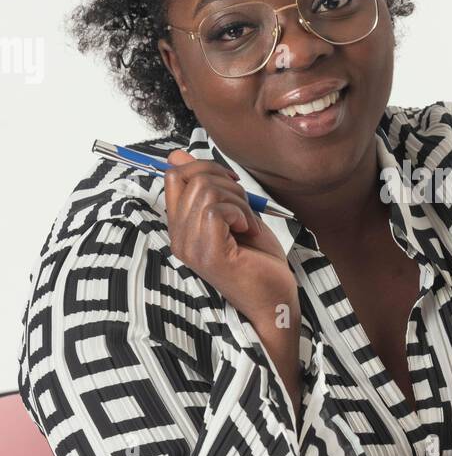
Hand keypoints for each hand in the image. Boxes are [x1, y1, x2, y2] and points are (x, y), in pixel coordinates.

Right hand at [164, 149, 298, 322]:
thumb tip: (178, 155)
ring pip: (205, 190)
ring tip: (247, 225)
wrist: (275, 299)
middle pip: (188, 176)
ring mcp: (190, 246)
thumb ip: (211, 188)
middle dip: (225, 181)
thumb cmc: (258, 261)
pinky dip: (240, 213)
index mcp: (182, 227)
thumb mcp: (234, 214)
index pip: (173, 176)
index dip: (205, 167)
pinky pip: (216, 209)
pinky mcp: (208, 253)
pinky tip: (247, 232)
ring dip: (237, 200)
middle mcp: (179, 237)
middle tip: (244, 209)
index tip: (232, 184)